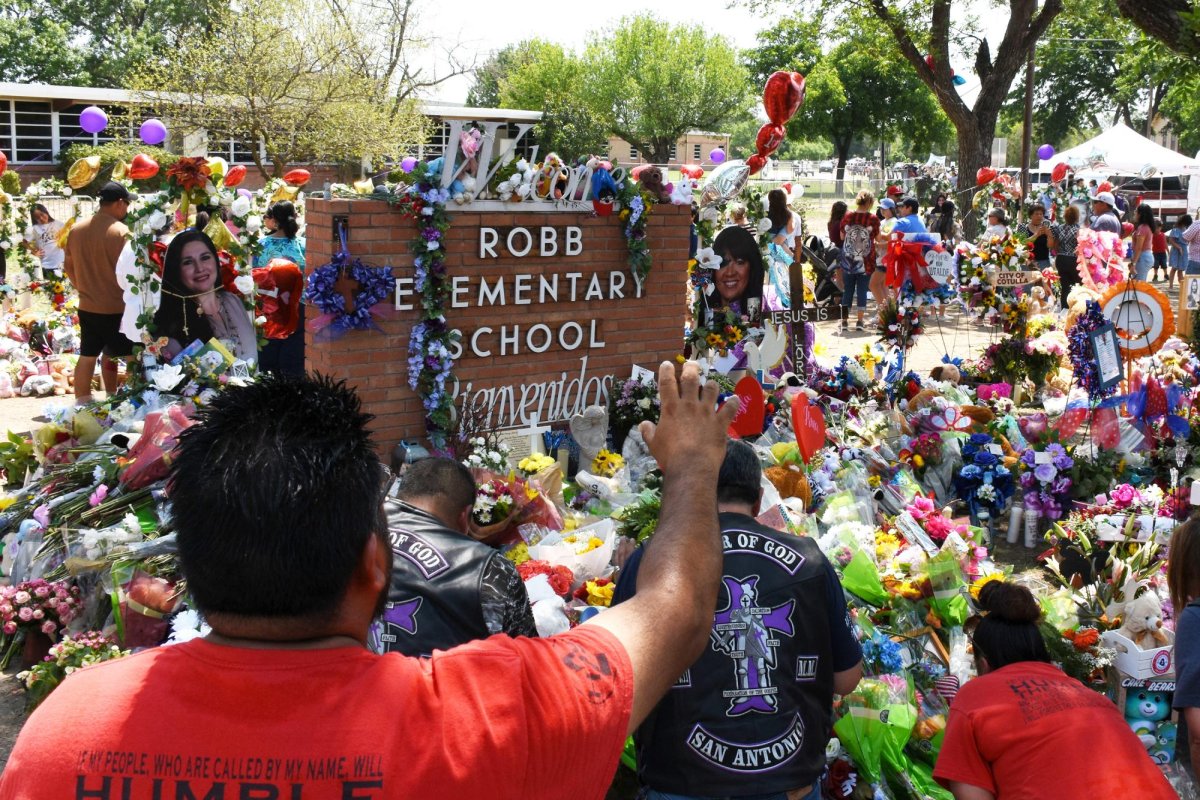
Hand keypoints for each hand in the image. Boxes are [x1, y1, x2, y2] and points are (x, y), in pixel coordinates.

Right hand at [640, 361, 734, 475]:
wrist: (691, 466)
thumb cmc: (669, 456)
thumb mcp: (653, 444)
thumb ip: (648, 432)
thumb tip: (643, 425)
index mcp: (671, 408)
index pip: (667, 383)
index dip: (666, 371)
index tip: (667, 364)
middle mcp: (689, 405)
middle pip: (691, 379)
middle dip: (691, 368)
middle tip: (691, 363)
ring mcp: (707, 412)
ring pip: (711, 389)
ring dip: (711, 384)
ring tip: (711, 383)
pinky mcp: (720, 422)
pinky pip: (730, 408)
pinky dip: (733, 403)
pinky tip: (735, 399)